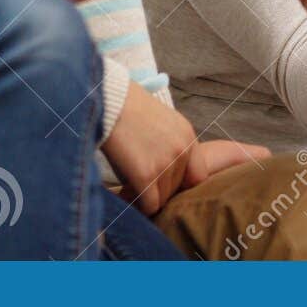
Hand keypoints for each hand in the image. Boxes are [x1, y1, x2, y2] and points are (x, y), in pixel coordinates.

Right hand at [101, 83, 195, 216]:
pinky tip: (124, 196)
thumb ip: (170, 144)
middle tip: (137, 186)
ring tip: (128, 187)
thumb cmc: (126, 108)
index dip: (179, 184)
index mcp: (187, 136)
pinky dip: (138, 207)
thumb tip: (163, 175)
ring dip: (145, 197)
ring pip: (162, 199)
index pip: (198, 176)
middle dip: (157, 190)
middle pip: (176, 190)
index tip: (161, 183)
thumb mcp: (161, 120)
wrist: (108, 100)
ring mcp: (166, 163)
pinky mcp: (147, 175)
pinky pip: (150, 205)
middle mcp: (182, 150)